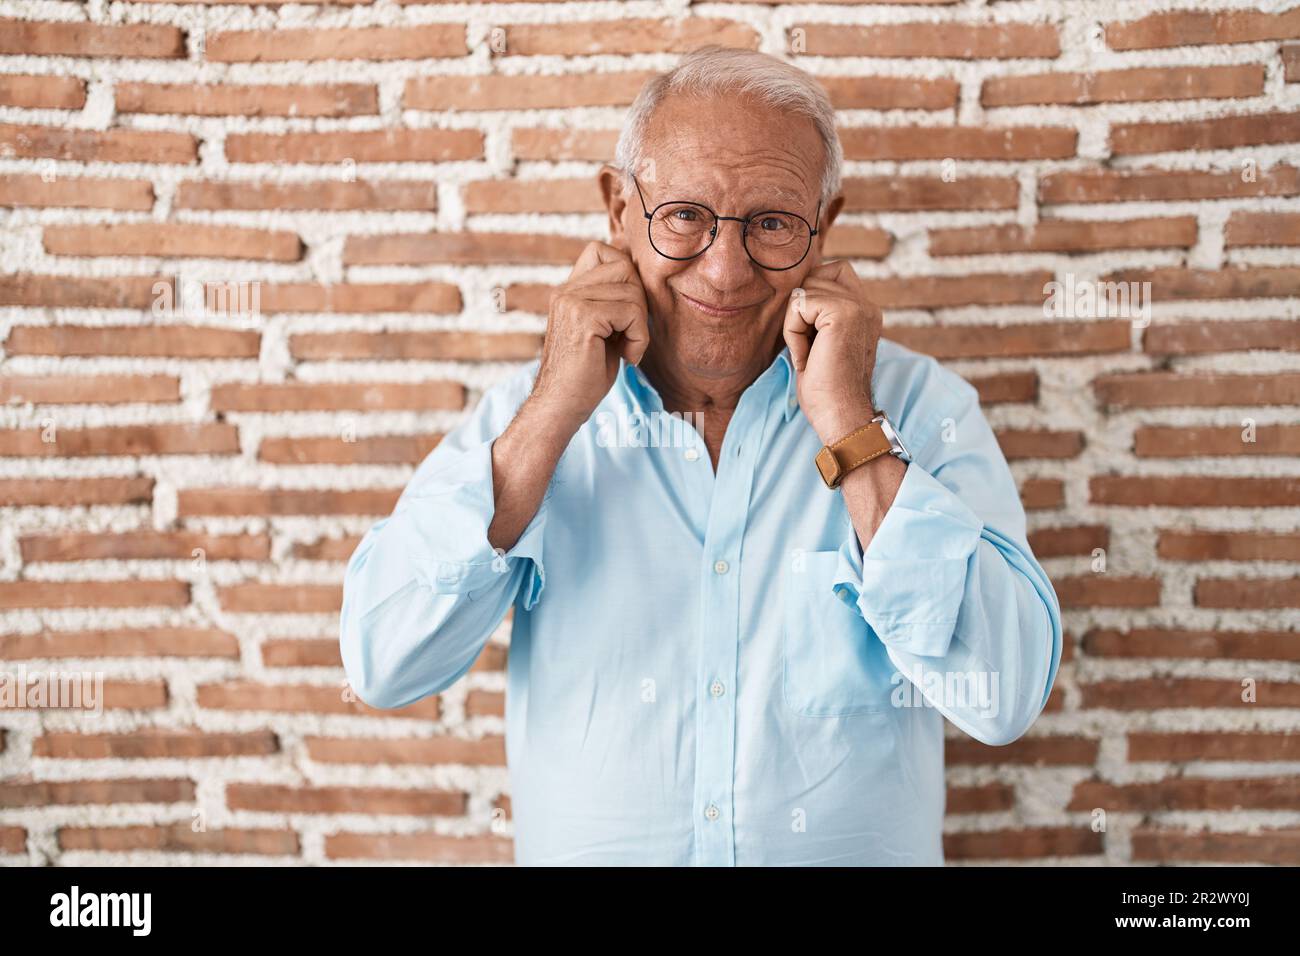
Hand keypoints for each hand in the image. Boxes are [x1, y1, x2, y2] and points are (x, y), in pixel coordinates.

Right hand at [531, 240, 650, 428]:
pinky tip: (627, 357)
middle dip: (638, 301)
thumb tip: (642, 278)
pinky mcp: (583, 317)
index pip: (602, 249)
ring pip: (632, 291)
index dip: (625, 274)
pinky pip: (632, 312)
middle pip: (624, 266)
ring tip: (627, 349)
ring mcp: (571, 301)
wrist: (560, 406)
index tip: (626, 312)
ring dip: (640, 325)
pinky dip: (639, 338)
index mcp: (567, 290)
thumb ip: (613, 301)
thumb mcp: (602, 329)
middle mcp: (566, 290)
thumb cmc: (585, 375)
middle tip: (630, 333)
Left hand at [781, 259, 881, 444]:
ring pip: (804, 291)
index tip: (813, 340)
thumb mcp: (823, 343)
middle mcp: (867, 306)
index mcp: (865, 312)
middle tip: (809, 348)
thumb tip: (796, 295)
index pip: (833, 272)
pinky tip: (806, 357)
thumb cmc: (827, 390)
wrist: (841, 416)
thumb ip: (819, 315)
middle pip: (815, 276)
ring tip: (809, 355)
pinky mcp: (843, 313)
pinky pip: (799, 305)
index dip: (811, 298)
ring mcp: (858, 307)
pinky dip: (793, 332)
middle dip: (801, 311)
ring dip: (795, 325)